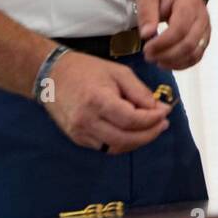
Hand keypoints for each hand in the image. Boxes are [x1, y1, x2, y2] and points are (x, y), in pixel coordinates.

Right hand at [41, 50, 169, 153]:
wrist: (52, 75)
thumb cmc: (87, 70)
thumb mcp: (119, 73)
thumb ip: (140, 92)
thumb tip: (159, 109)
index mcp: (97, 100)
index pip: (131, 119)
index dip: (152, 119)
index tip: (165, 112)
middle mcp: (86, 120)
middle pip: (125, 138)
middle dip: (149, 134)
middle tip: (163, 124)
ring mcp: (80, 132)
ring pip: (116, 147)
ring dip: (137, 141)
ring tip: (151, 128)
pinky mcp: (77, 138)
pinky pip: (105, 147)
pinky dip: (122, 142)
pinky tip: (133, 131)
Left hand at [138, 0, 209, 69]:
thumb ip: (147, 13)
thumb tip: (146, 35)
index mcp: (189, 4)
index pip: (179, 29)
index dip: (163, 43)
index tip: (146, 49)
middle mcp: (202, 18)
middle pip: (188, 44)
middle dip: (167, 55)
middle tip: (149, 57)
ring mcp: (206, 30)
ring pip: (194, 53)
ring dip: (173, 62)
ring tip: (156, 61)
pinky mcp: (205, 40)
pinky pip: (197, 57)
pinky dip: (181, 64)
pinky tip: (167, 63)